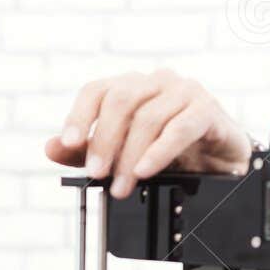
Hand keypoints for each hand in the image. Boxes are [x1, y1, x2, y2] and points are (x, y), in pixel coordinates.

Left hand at [44, 69, 251, 199]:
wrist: (218, 161)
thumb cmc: (169, 152)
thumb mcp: (122, 154)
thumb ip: (86, 152)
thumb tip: (50, 148)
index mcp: (130, 88)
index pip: (96, 90)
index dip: (79, 115)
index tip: (67, 143)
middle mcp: (155, 83)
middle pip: (121, 100)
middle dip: (104, 140)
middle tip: (97, 174)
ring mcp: (184, 92)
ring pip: (149, 117)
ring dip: (130, 157)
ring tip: (122, 186)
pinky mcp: (207, 109)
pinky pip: (180, 127)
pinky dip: (159, 151)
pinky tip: (146, 170)